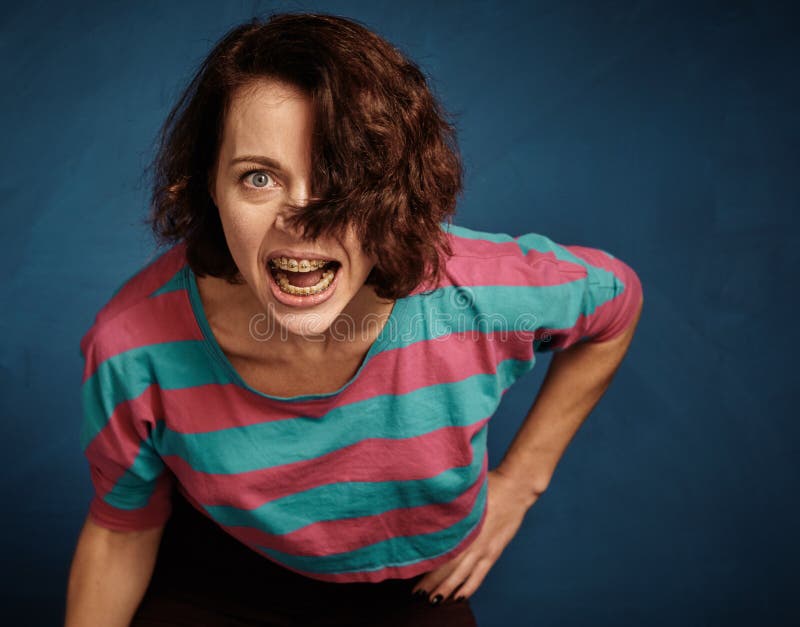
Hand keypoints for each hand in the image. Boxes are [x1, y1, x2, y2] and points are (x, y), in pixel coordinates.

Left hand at [410, 468, 540, 604]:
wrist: (516, 488)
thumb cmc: (487, 484)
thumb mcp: (464, 493)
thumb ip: (448, 505)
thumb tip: (428, 509)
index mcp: (462, 526)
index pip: (439, 551)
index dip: (426, 565)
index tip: (411, 573)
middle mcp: (472, 541)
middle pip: (447, 568)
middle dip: (432, 583)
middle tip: (417, 594)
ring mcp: (484, 549)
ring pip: (462, 575)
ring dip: (447, 589)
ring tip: (434, 600)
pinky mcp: (494, 552)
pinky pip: (479, 575)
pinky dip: (468, 588)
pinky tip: (459, 597)